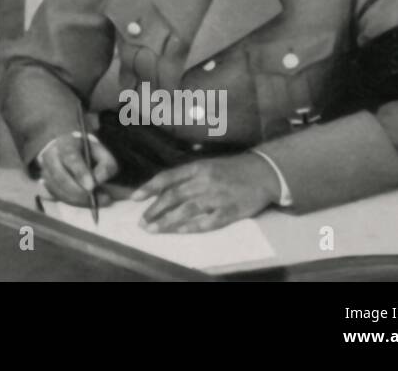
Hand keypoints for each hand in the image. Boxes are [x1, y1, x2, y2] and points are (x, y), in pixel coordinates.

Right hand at [38, 131, 118, 207]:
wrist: (70, 151)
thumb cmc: (89, 154)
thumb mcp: (103, 155)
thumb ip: (106, 166)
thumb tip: (97, 182)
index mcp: (66, 144)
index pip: (71, 158)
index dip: (81, 173)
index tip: (92, 187)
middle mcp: (51, 156)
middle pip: (60, 177)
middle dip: (79, 192)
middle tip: (95, 199)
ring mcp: (45, 170)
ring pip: (58, 189)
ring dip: (77, 199)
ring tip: (96, 201)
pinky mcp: (45, 183)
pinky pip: (56, 196)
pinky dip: (72, 201)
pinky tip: (85, 200)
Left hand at [132, 153, 280, 232]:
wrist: (263, 172)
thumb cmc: (231, 169)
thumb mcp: (207, 165)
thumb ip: (186, 176)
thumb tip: (162, 188)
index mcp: (197, 167)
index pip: (168, 178)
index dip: (149, 188)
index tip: (134, 198)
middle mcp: (204, 180)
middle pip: (173, 196)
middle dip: (154, 210)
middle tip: (141, 221)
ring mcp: (217, 196)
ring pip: (187, 210)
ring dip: (167, 221)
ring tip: (153, 229)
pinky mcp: (230, 210)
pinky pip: (208, 221)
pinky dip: (192, 227)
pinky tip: (180, 231)